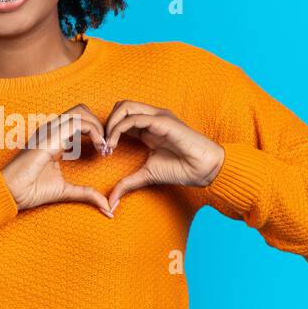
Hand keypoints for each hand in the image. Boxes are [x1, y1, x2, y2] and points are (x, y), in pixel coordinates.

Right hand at [0, 104, 114, 217]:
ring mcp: (50, 130)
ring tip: (105, 147)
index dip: (96, 133)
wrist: (12, 192)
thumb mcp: (66, 191)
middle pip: (82, 111)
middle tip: (107, 147)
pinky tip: (100, 147)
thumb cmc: (32, 190)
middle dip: (100, 125)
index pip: (79, 122)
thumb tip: (108, 208)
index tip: (105, 152)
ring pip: (81, 112)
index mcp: (54, 138)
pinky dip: (95, 132)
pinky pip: (79, 123)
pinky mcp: (51, 135)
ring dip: (99, 127)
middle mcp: (52, 130)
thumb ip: (87, 194)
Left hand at [103, 100, 225, 212]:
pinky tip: (114, 145)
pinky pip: (134, 118)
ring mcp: (157, 117)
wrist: (204, 169)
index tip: (104, 152)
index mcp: (147, 128)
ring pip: (124, 107)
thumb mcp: (146, 176)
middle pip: (120, 106)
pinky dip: (118, 130)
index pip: (121, 117)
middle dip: (106, 123)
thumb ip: (127, 184)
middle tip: (104, 146)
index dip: (108, 131)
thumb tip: (110, 202)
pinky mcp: (162, 121)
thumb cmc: (181, 169)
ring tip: (108, 145)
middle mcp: (151, 118)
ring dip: (110, 124)